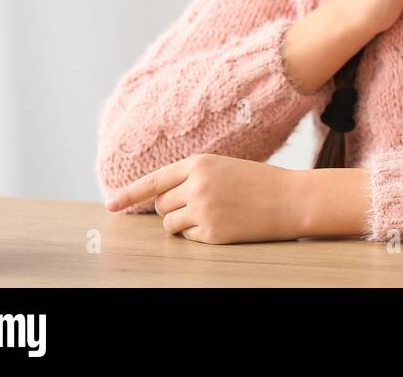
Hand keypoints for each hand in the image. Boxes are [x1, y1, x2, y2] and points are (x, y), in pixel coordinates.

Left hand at [103, 153, 306, 243]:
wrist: (291, 198)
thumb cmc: (258, 182)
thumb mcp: (223, 168)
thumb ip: (192, 176)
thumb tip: (160, 199)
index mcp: (199, 163)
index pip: (153, 181)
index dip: (129, 195)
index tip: (110, 206)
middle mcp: (196, 185)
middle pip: (161, 205)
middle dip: (173, 208)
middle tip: (200, 205)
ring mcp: (203, 210)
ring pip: (170, 224)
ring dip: (183, 224)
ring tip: (213, 215)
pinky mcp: (212, 233)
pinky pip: (189, 238)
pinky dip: (200, 235)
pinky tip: (224, 224)